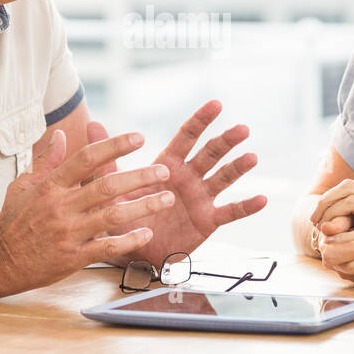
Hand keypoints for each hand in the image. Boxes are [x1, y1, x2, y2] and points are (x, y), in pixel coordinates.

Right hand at [0, 128, 175, 293]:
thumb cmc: (12, 221)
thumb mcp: (23, 185)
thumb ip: (46, 160)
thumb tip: (60, 134)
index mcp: (50, 186)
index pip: (86, 158)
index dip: (114, 145)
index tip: (139, 137)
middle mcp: (61, 206)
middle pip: (106, 186)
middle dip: (139, 176)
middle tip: (164, 171)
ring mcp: (68, 233)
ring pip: (112, 216)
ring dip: (143, 206)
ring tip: (167, 198)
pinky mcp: (73, 257)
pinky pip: (107, 248)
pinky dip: (129, 241)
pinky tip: (148, 233)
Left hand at [88, 101, 267, 266]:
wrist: (131, 250)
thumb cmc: (123, 213)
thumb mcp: (111, 186)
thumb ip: (104, 157)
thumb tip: (91, 124)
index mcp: (168, 164)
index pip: (186, 137)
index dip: (200, 120)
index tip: (216, 103)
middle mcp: (189, 177)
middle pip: (210, 153)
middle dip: (226, 140)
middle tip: (241, 128)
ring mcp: (201, 198)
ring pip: (223, 178)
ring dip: (238, 168)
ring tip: (252, 157)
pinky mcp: (208, 220)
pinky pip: (230, 212)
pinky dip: (246, 206)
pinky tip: (263, 199)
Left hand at [309, 178, 353, 282]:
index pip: (353, 185)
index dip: (332, 196)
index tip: (320, 212)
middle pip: (349, 189)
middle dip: (326, 202)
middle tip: (315, 219)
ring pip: (353, 204)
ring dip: (333, 216)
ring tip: (322, 231)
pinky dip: (347, 238)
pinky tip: (338, 245)